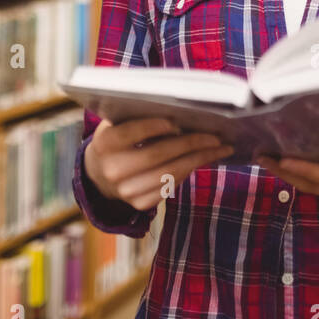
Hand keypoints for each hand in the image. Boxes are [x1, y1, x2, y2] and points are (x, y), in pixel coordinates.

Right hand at [84, 116, 233, 211]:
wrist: (99, 174)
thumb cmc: (117, 141)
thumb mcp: (117, 125)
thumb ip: (138, 117)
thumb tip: (178, 114)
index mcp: (104, 145)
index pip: (130, 133)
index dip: (154, 127)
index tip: (177, 122)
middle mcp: (113, 170)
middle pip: (158, 155)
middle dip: (190, 144)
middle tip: (215, 136)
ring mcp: (126, 191)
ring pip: (170, 173)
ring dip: (199, 159)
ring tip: (219, 148)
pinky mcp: (140, 204)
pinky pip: (171, 186)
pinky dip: (189, 170)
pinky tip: (203, 160)